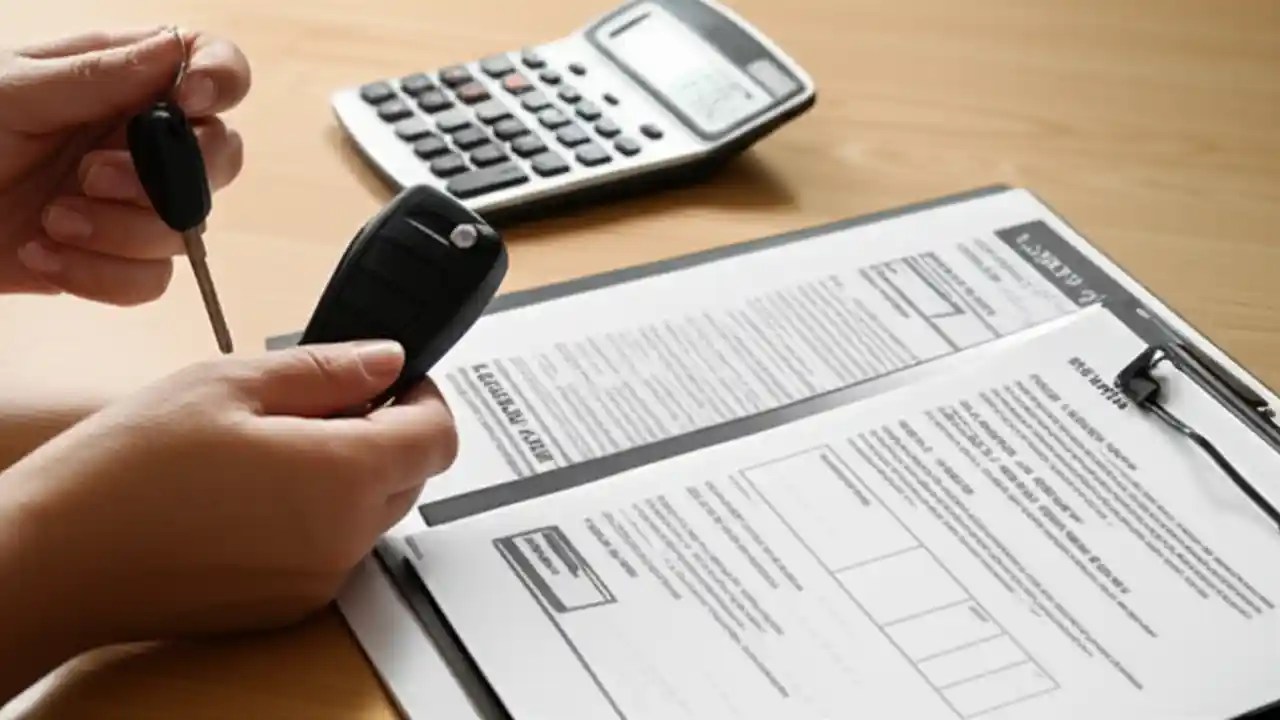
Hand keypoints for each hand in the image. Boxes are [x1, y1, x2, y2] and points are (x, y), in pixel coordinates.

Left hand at [0, 27, 249, 303]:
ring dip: (119, 231)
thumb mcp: (13, 93)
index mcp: (126, 82)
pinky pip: (150, 280)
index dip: (221, 81)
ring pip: (186, 228)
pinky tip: (43, 253)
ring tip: (50, 219)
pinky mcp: (116, 260)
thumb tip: (174, 49)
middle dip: (171, 177)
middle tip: (93, 176)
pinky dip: (97, 275)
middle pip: (223, 155)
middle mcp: (144, 142)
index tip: (187, 104)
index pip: (213, 66)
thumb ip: (97, 75)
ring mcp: (135, 204)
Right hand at [0, 341, 455, 691]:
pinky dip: (319, 515)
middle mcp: (344, 540)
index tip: (394, 377)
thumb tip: (387, 359)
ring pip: (374, 513)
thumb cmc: (126, 472)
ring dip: (351, 474)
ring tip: (272, 445)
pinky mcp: (288, 606)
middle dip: (386, 432)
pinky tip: (255, 492)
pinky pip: (335, 549)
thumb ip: (327, 371)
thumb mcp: (230, 384)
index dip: (424, 396)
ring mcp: (318, 581)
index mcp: (342, 477)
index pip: (439, 437)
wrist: (55, 560)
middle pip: (412, 476)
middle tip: (320, 402)